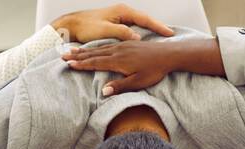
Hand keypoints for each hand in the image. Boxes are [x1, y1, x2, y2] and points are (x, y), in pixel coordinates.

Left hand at [51, 4, 174, 43]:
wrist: (72, 25)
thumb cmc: (87, 27)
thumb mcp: (105, 30)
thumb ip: (122, 33)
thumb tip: (137, 36)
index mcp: (122, 14)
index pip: (145, 19)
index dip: (158, 26)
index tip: (170, 33)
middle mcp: (122, 15)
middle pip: (145, 20)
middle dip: (159, 27)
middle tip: (172, 33)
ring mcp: (119, 20)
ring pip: (140, 24)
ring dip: (151, 29)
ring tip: (165, 35)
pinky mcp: (115, 27)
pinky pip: (133, 29)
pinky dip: (142, 33)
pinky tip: (146, 38)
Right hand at [62, 37, 190, 94]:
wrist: (169, 54)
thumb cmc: (155, 70)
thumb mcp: (138, 82)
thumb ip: (121, 87)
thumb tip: (104, 92)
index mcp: (118, 61)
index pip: (96, 63)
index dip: (82, 64)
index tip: (69, 65)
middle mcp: (118, 51)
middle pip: (94, 54)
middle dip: (78, 55)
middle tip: (63, 56)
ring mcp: (123, 46)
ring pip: (100, 48)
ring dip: (86, 50)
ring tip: (74, 50)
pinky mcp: (128, 44)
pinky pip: (108, 45)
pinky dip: (98, 47)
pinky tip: (94, 48)